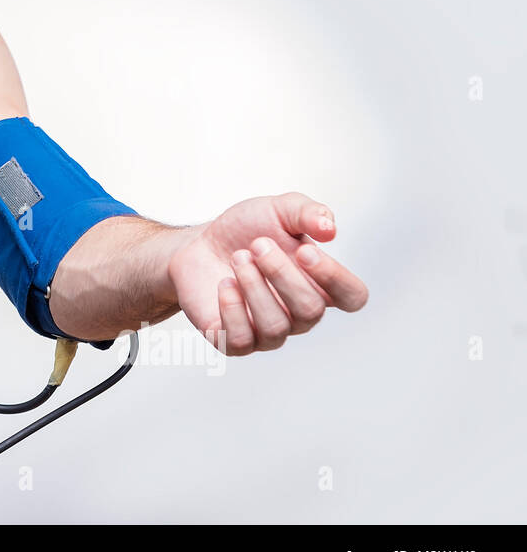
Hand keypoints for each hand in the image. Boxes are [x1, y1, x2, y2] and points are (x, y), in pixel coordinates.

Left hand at [166, 192, 368, 354]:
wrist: (199, 244)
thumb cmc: (246, 231)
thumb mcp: (279, 210)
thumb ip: (308, 213)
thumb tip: (329, 228)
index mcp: (320, 284)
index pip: (353, 298)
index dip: (335, 278)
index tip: (304, 250)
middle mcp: (299, 314)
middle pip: (311, 310)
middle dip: (281, 273)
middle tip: (257, 244)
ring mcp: (268, 332)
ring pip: (275, 326)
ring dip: (254, 286)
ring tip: (238, 258)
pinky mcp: (235, 341)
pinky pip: (241, 340)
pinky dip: (232, 308)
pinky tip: (224, 283)